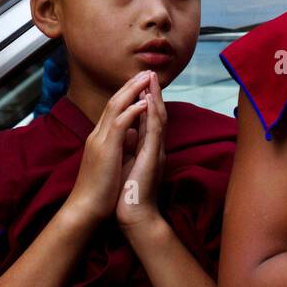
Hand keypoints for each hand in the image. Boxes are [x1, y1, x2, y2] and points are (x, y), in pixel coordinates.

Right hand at [65, 71, 152, 225]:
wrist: (85, 209)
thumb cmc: (99, 191)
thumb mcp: (111, 162)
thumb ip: (120, 145)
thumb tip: (132, 133)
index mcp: (100, 138)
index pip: (114, 109)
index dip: (128, 94)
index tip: (142, 83)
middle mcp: (98, 134)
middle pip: (114, 101)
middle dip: (131, 85)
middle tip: (146, 71)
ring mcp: (100, 140)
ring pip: (116, 107)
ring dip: (133, 91)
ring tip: (147, 78)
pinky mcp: (106, 149)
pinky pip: (120, 123)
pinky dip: (132, 111)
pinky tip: (144, 101)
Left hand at [117, 74, 166, 230]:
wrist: (134, 215)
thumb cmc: (128, 193)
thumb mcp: (129, 163)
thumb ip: (133, 147)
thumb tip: (130, 133)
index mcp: (146, 147)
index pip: (147, 118)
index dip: (145, 99)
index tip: (141, 82)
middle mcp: (154, 146)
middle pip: (155, 113)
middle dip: (152, 92)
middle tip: (150, 72)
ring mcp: (155, 151)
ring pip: (157, 118)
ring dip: (154, 97)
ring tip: (151, 78)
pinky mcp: (152, 158)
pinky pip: (153, 131)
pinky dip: (151, 114)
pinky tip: (148, 100)